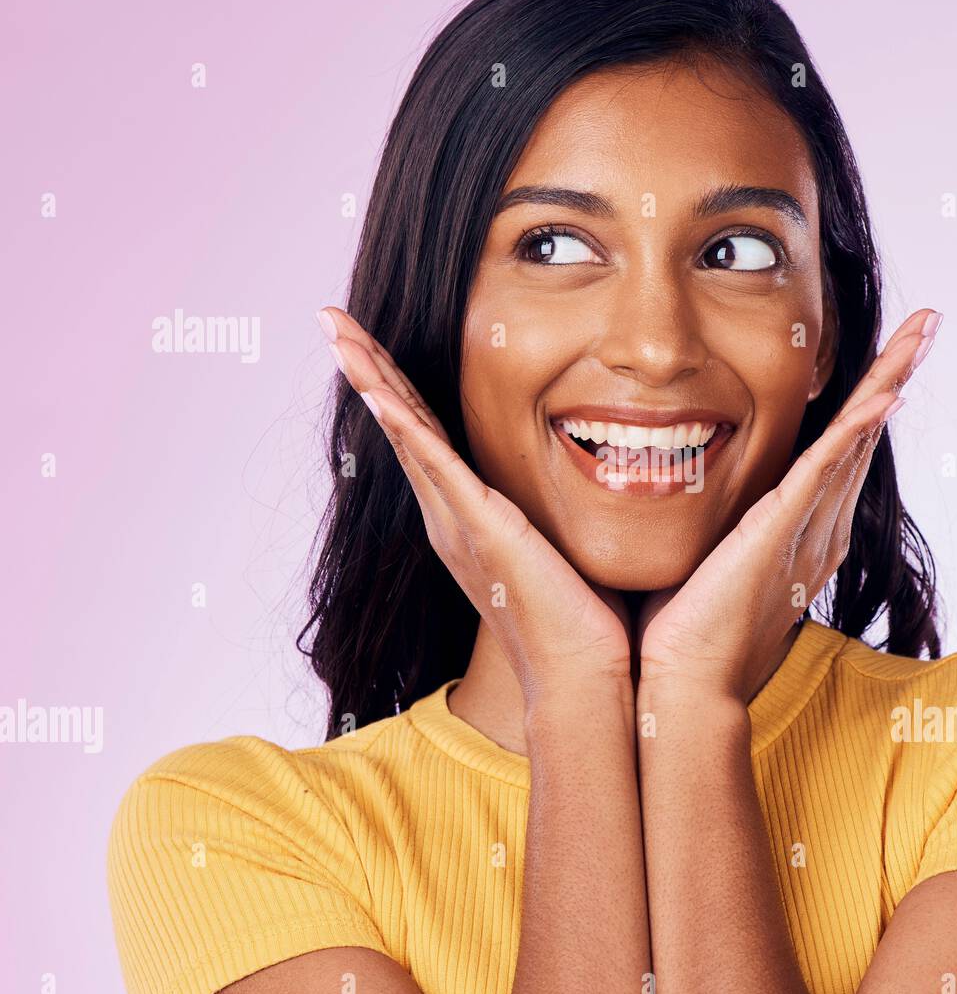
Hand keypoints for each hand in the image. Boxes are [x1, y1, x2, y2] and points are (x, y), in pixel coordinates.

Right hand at [318, 307, 632, 706]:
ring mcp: (458, 521)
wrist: (581, 674)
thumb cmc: (581, 620)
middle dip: (366, 367)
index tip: (370, 343)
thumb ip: (549, 510)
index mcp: (468, 515)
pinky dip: (404, 426)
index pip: (426, 434)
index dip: (396, 385)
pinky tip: (378, 390)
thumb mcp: (557, 545)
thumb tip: (589, 472)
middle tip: (330, 319)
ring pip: (405, 434)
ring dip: (370, 379)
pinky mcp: (480, 528)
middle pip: (401, 423)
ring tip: (337, 333)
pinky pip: (434, 466)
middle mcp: (450, 515)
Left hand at [635, 308, 941, 706]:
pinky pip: (826, 471)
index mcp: (804, 532)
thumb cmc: (689, 629)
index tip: (889, 357)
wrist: (686, 683)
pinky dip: (855, 430)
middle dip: (894, 375)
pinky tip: (883, 394)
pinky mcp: (781, 533)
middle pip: (864, 437)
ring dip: (888, 382)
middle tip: (927, 325)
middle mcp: (819, 528)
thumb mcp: (715, 558)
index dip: (868, 400)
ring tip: (921, 334)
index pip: (842, 451)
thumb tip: (696, 486)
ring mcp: (807, 530)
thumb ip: (727, 524)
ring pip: (856, 441)